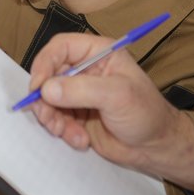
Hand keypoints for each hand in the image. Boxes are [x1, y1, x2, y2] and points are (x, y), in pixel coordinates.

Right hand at [28, 33, 193, 189]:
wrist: (155, 147)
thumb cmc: (146, 112)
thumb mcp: (117, 95)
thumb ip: (81, 90)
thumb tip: (47, 89)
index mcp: (97, 53)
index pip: (61, 47)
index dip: (44, 63)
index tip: (38, 86)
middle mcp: (85, 69)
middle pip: (48, 74)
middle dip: (45, 98)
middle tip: (47, 117)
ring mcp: (78, 93)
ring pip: (48, 99)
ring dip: (52, 118)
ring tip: (68, 133)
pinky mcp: (76, 114)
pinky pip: (55, 118)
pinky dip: (62, 131)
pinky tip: (81, 140)